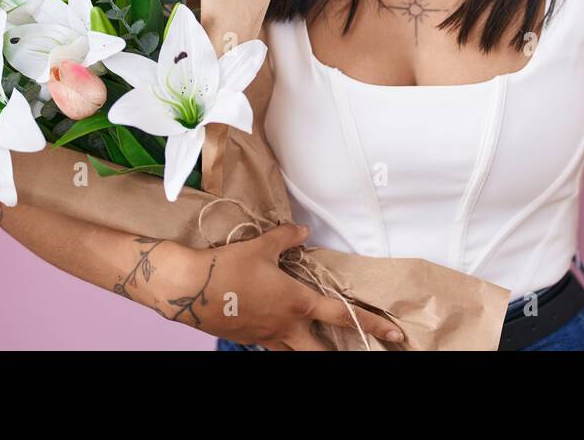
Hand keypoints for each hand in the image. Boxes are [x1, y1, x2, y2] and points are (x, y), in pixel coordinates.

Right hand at [165, 223, 406, 349]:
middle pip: (321, 352)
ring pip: (295, 351)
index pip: (343, 315)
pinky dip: (280, 338)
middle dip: (338, 352)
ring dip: (308, 347)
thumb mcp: (261, 246)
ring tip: (313, 338)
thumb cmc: (228, 268)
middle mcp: (286, 326)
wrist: (188, 290)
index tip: (395, 334)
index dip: (372, 325)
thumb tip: (302, 230)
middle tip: (355, 349)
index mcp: (298, 303)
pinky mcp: (248, 338)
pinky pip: (271, 343)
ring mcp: (266, 337)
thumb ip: (286, 238)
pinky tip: (274, 325)